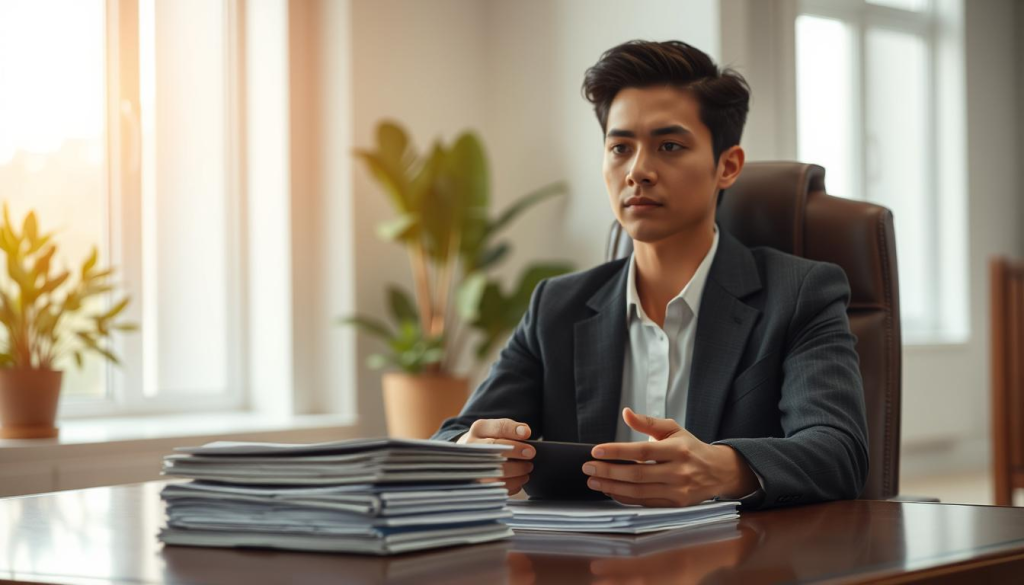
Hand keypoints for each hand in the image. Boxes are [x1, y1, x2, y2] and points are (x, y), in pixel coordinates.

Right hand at [457, 418, 534, 494]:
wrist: (470, 455)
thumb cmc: (489, 440)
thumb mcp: (496, 428)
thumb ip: (510, 428)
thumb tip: (525, 432)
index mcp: (479, 429)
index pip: (497, 428)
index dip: (513, 431)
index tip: (527, 434)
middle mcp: (471, 447)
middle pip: (496, 450)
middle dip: (517, 452)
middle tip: (531, 453)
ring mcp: (473, 467)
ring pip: (497, 472)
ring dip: (517, 471)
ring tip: (527, 468)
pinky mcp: (477, 484)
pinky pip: (498, 487)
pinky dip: (513, 484)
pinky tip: (519, 479)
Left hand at [582, 407, 757, 505]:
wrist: (718, 471)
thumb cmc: (690, 448)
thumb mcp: (673, 429)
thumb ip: (647, 422)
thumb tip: (625, 413)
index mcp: (677, 449)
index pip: (641, 451)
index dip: (617, 452)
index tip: (596, 451)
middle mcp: (678, 471)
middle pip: (637, 474)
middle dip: (608, 472)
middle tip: (588, 468)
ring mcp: (678, 490)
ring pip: (639, 491)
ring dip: (612, 487)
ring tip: (594, 481)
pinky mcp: (676, 504)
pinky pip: (645, 503)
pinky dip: (625, 498)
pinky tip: (611, 491)